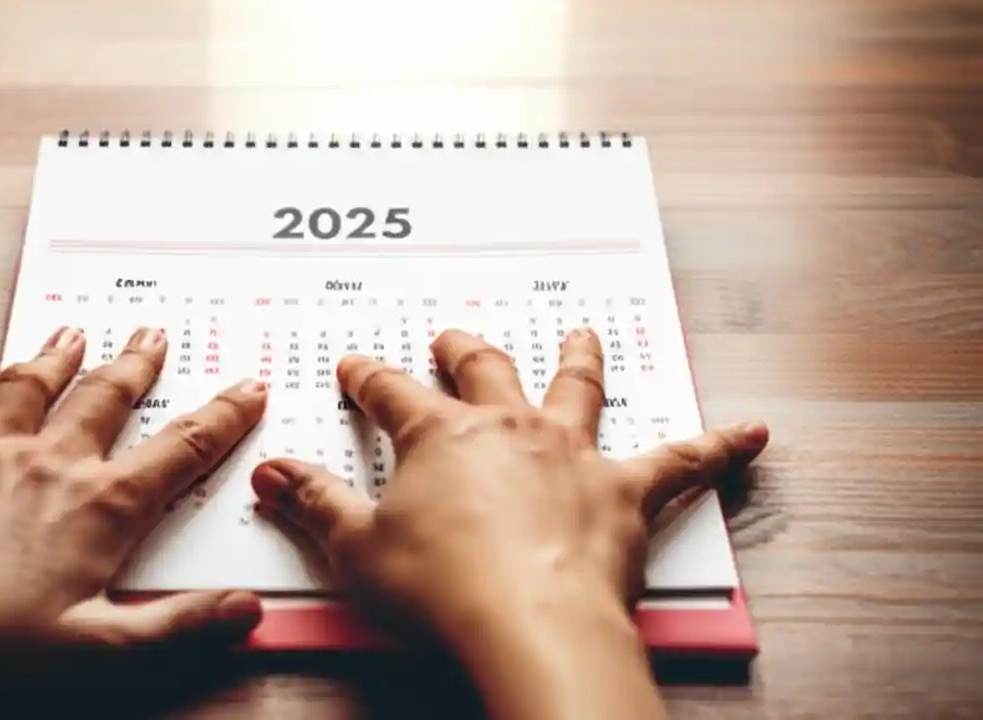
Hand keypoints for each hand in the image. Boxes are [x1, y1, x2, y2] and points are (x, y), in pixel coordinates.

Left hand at [0, 326, 267, 669]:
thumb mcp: (106, 651)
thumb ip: (181, 624)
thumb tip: (243, 610)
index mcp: (102, 506)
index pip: (181, 449)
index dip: (222, 416)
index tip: (247, 388)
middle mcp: (51, 466)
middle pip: (107, 398)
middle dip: (137, 363)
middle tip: (154, 335)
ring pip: (30, 390)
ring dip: (56, 359)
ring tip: (70, 331)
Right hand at [251, 327, 767, 644]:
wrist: (527, 622)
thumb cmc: (444, 587)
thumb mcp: (356, 547)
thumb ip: (314, 502)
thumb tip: (273, 472)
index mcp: (441, 435)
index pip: (393, 391)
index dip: (369, 376)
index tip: (356, 366)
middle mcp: (509, 427)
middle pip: (484, 368)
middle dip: (464, 349)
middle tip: (454, 337)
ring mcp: (571, 453)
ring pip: (577, 387)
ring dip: (579, 357)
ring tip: (583, 332)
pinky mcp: (625, 492)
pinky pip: (682, 461)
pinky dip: (718, 447)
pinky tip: (753, 432)